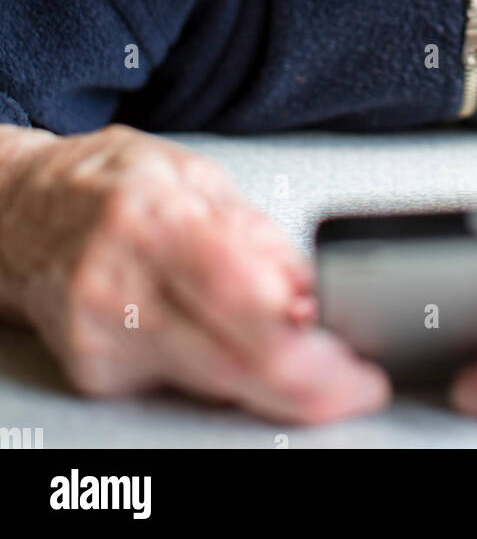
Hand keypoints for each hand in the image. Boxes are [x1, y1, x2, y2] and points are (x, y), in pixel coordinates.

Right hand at [1, 123, 389, 422]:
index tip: (356, 368)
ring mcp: (101, 336)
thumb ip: (260, 239)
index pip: (241, 301)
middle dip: (306, 385)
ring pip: (212, 383)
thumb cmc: (113, 184)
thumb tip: (315, 293)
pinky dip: (228, 374)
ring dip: (274, 381)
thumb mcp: (198, 179)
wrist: (26, 210)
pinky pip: (182, 385)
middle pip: (230, 364)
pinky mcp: (95, 372)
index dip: (307, 349)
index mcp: (154, 219)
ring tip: (312, 359)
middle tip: (353, 385)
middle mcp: (118, 284)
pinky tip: (245, 351)